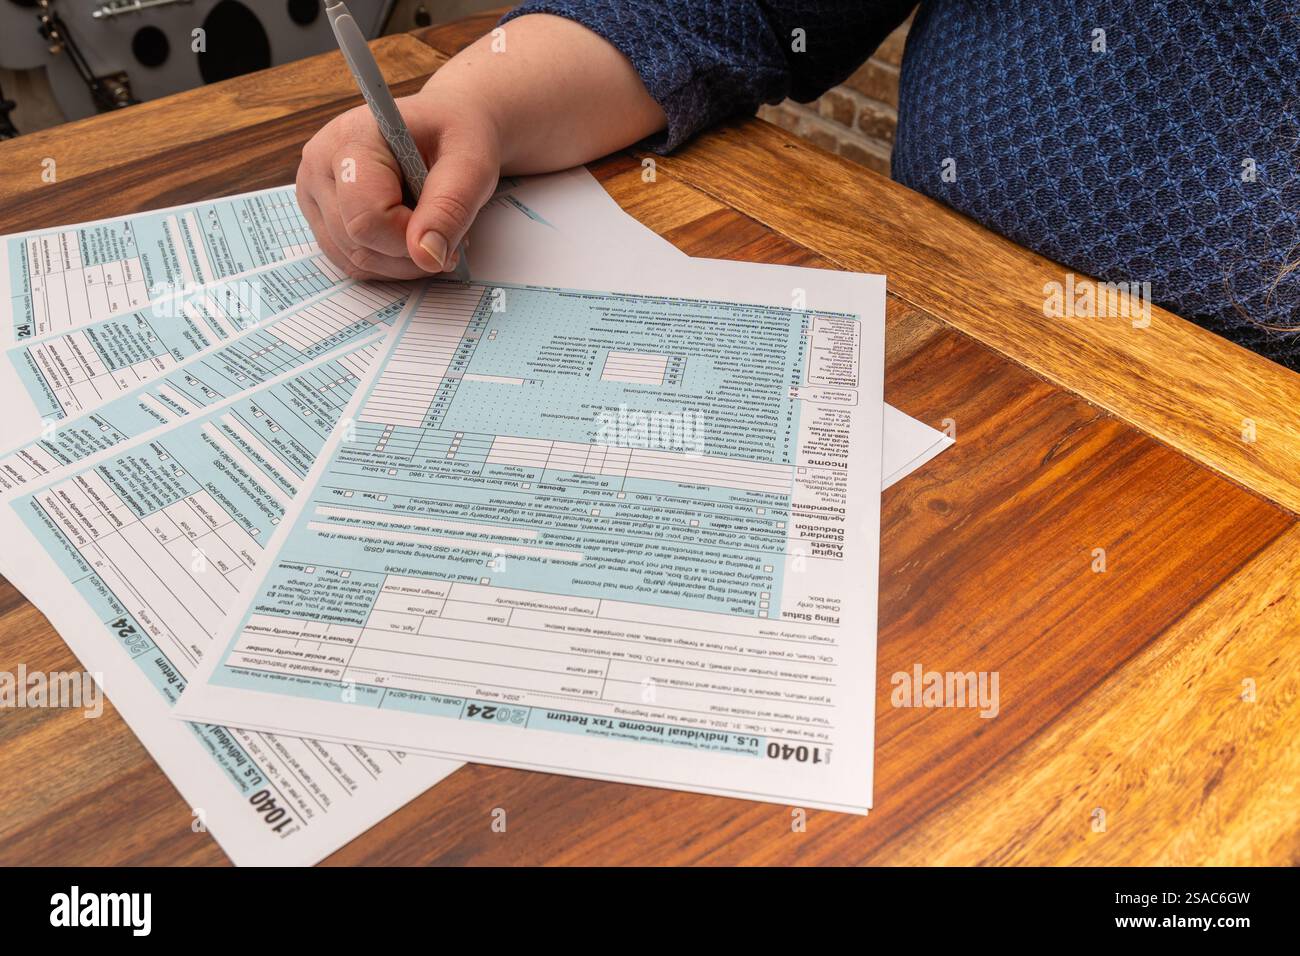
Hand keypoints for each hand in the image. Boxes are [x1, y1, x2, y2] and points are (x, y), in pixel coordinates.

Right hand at [295, 91, 500, 278]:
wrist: (449, 122)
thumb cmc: (459, 133)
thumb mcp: (471, 163)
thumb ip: (450, 207)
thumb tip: (427, 256)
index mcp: (350, 139)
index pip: (366, 218)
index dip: (411, 240)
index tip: (446, 233)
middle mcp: (320, 165)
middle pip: (357, 244)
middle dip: (411, 255)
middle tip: (450, 237)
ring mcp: (315, 192)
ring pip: (354, 260)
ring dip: (402, 263)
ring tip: (434, 233)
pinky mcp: (322, 216)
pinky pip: (352, 262)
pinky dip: (389, 263)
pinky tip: (413, 239)